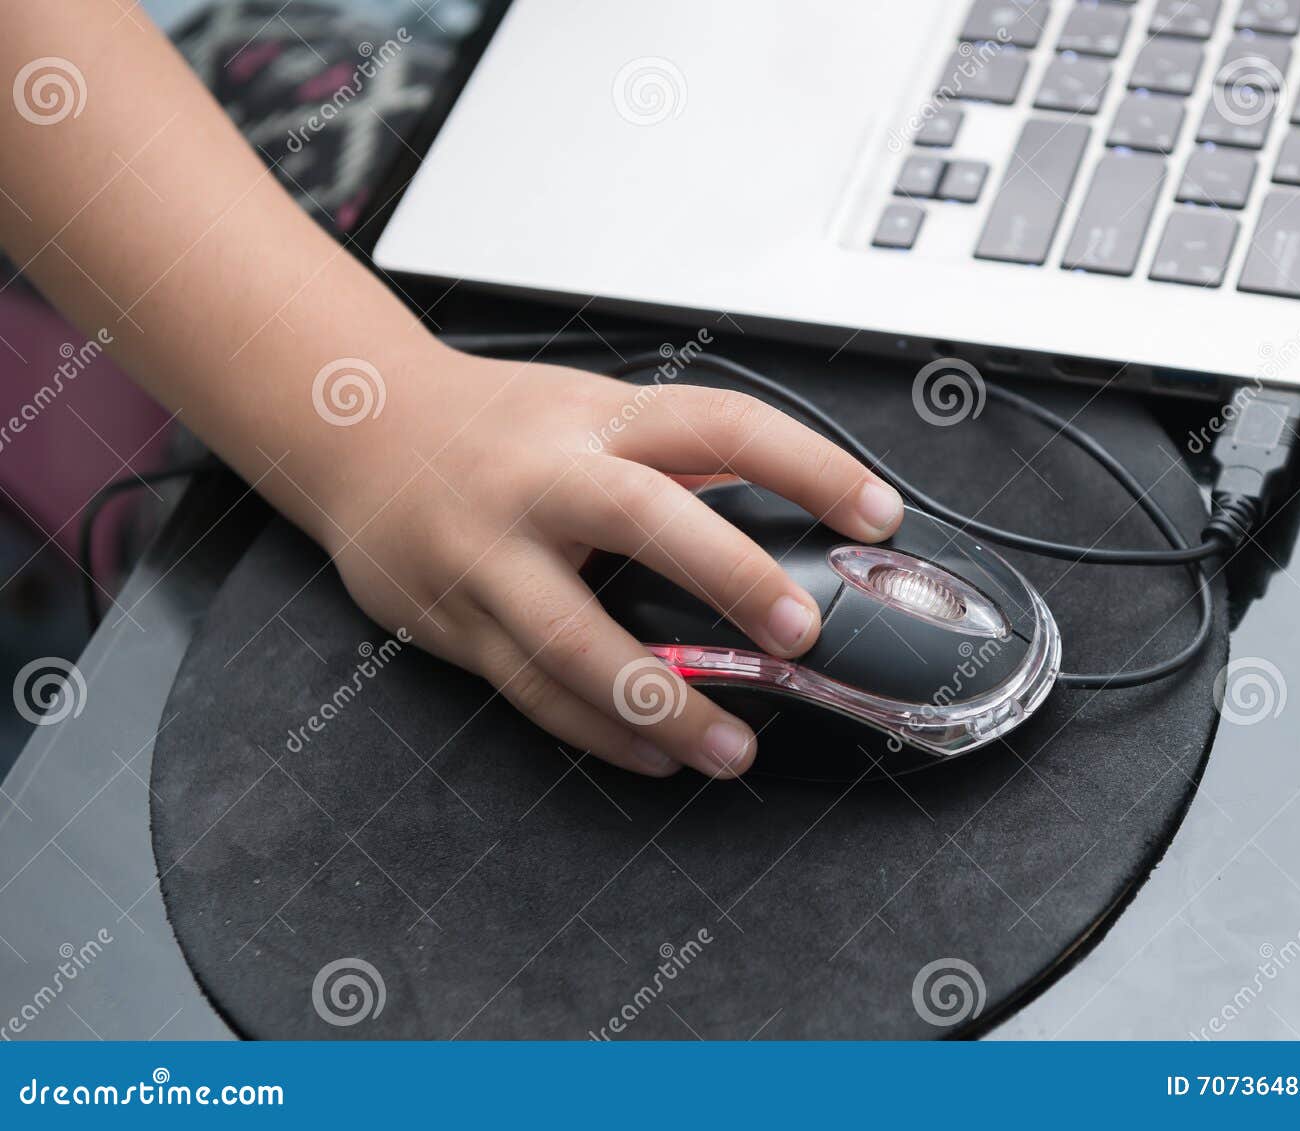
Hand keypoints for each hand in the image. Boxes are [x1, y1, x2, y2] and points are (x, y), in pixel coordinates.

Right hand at [303, 344, 903, 778]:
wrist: (352, 424)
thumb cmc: (494, 425)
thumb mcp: (591, 412)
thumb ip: (678, 461)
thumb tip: (790, 520)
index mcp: (599, 418)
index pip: (721, 425)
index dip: (808, 465)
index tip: (876, 513)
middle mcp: (543, 478)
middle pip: (645, 521)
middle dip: (730, 579)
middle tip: (799, 636)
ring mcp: (488, 553)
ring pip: (576, 639)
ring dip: (663, 701)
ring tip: (732, 747)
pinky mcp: (450, 620)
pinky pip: (532, 692)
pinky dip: (600, 733)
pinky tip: (658, 754)